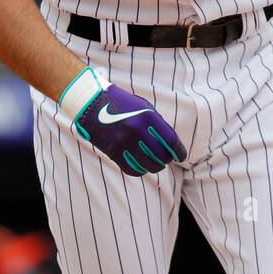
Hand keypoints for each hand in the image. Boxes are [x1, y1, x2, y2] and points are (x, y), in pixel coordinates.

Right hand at [62, 69, 186, 176]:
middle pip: (161, 156)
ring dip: (155, 166)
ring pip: (149, 165)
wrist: (91, 104)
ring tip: (156, 163)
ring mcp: (124, 143)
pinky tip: (143, 166)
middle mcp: (137, 131)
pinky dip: (141, 170)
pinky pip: (133, 169)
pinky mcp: (113, 152)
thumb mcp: (143, 106)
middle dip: (167, 159)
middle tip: (167, 159)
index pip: (171, 141)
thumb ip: (157, 123)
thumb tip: (170, 143)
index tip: (181, 156)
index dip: (179, 151)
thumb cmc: (121, 103)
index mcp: (147, 116)